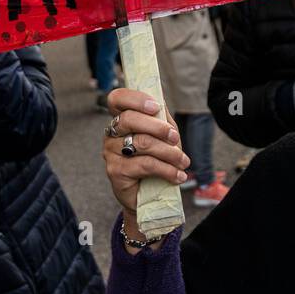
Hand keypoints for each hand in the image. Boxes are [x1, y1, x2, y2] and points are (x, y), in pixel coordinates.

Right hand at [102, 89, 190, 239]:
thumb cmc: (156, 161)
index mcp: (121, 120)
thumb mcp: (162, 136)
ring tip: (183, 162)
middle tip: (175, 138)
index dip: (135, 99)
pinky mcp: (115, 171)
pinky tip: (178, 176)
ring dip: (169, 152)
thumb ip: (160, 117)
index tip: (155, 107)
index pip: (116, 99)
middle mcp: (111, 134)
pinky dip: (167, 170)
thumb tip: (160, 97)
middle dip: (158, 127)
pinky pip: (145, 164)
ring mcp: (110, 153)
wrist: (149, 196)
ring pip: (142, 143)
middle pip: (129, 119)